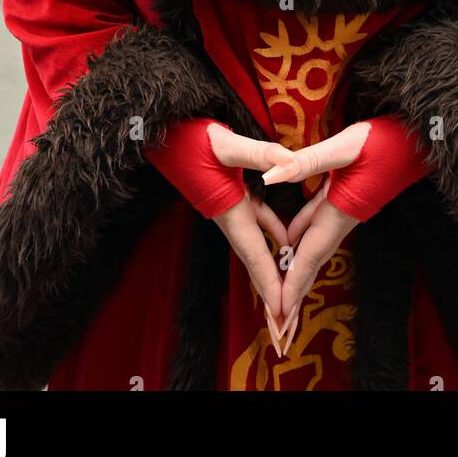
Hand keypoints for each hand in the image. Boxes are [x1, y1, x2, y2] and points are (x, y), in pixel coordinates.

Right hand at [205, 125, 296, 355]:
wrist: (168, 133)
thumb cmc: (191, 139)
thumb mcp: (226, 144)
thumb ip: (258, 154)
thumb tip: (289, 162)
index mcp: (229, 211)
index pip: (254, 255)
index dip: (269, 284)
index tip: (281, 312)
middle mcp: (230, 216)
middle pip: (256, 260)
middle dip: (270, 290)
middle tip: (285, 324)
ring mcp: (231, 208)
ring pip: (258, 244)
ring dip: (272, 267)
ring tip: (288, 291)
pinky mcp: (232, 196)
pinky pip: (257, 221)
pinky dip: (272, 231)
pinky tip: (286, 239)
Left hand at [258, 119, 431, 353]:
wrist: (416, 139)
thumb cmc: (384, 140)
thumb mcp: (345, 147)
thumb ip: (308, 161)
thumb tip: (272, 174)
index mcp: (342, 212)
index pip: (311, 254)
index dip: (294, 283)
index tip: (280, 312)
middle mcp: (342, 218)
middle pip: (312, 260)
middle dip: (296, 291)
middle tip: (279, 324)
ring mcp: (344, 210)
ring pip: (314, 244)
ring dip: (298, 269)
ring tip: (282, 292)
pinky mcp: (344, 198)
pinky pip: (317, 223)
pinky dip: (301, 236)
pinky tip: (289, 240)